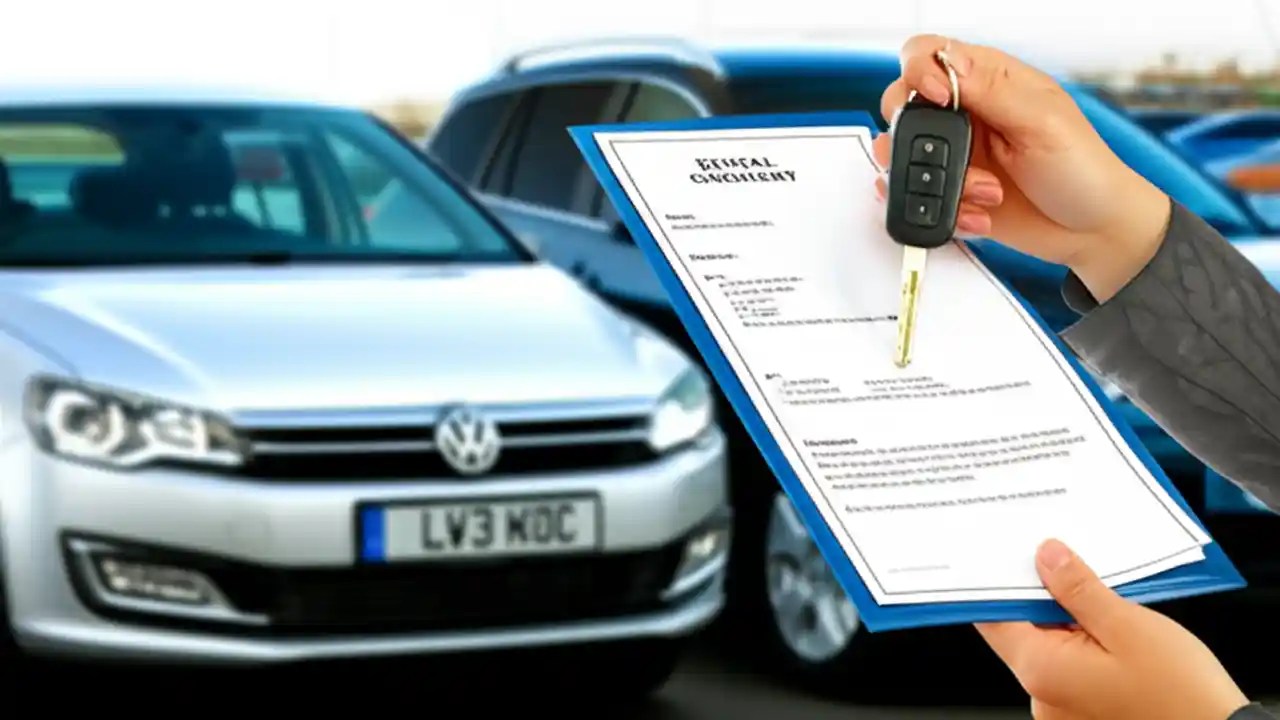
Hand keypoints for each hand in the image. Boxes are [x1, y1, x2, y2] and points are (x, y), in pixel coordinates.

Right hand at [872, 34, 1171, 303]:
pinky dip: (941, 211)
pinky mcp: (949, 192)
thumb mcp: (1044, 122)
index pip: (929, 53)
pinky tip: (977, 213)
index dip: (918, 71)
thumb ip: (993, 90)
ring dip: (931, 179)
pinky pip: (914, 198)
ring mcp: (954, 155)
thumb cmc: (1083, 170)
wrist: (1092, 232)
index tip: (936, 99)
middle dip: (916, 135)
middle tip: (953, 156)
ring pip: (899, 155)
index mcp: (990, 81)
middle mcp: (965, 114)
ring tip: (981, 191)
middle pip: (901, 103)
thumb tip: (947, 64)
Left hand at [976, 539, 1250, 718]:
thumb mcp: (1128, 626)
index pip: (993, 618)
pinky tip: (1109, 626)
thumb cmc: (1182, 695)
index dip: (996, 582)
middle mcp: (1042, 695)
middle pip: (1021, 630)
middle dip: (1041, 595)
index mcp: (1042, 671)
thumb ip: (1078, 590)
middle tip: (1065, 561)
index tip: (1007, 552)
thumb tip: (1045, 556)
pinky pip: (1069, 666)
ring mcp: (1061, 708)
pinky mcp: (1082, 711)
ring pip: (1049, 646)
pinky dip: (1081, 643)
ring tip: (1099, 595)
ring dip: (1066, 619)